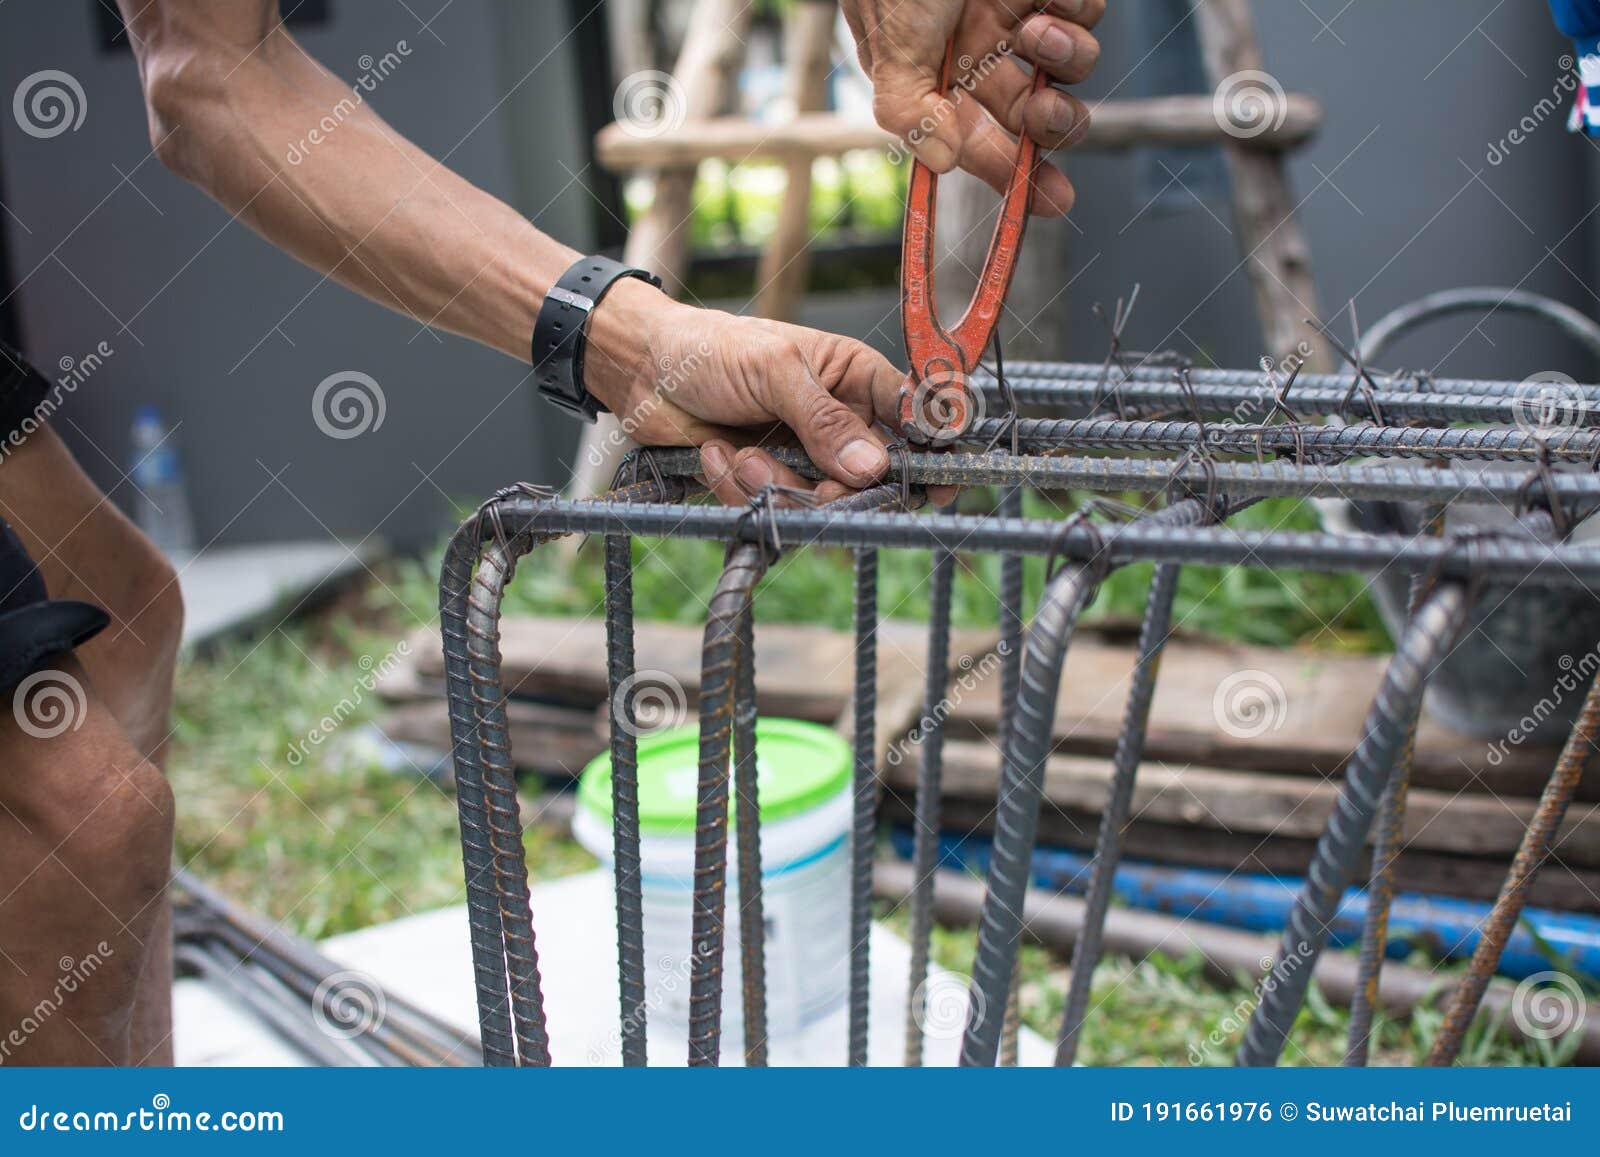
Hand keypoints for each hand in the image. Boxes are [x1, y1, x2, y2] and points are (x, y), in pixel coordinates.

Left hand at [586, 279, 922, 505]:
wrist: (642, 371)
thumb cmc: (710, 349)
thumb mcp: (773, 371)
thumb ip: (823, 419)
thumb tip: (872, 467)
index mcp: (854, 379)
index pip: (912, 417)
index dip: (930, 452)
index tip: (937, 484)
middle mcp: (836, 422)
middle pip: (867, 479)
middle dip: (831, 487)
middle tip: (802, 478)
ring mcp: (802, 456)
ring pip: (818, 502)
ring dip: (774, 486)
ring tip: (738, 454)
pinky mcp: (766, 482)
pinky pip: (772, 508)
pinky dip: (740, 489)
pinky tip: (717, 456)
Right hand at [841, 0, 1103, 215]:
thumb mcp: (893, 46)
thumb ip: (910, 111)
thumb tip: (942, 162)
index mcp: (936, 78)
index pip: (980, 144)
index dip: (1016, 179)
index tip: (1050, 204)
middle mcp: (980, 51)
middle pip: (1037, 119)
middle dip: (1054, 128)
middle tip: (1049, 118)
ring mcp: (1019, 12)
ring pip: (1072, 70)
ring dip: (1065, 61)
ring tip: (1034, 30)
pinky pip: (1086, 13)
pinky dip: (1074, 8)